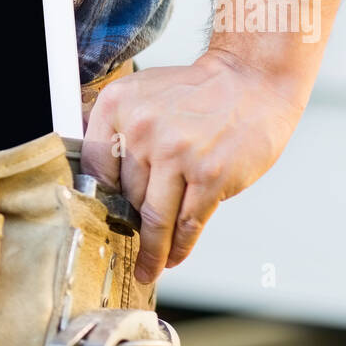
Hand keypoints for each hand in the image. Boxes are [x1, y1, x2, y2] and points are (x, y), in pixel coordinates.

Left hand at [81, 51, 305, 283]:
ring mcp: (177, 153)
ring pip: (153, 218)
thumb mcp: (142, 96)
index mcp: (118, 106)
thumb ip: (116, 132)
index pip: (93, 168)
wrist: (252, 80)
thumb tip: (96, 185)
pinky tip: (172, 257)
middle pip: (125, 195)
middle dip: (130, 222)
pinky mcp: (210, 175)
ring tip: (150, 264)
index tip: (98, 221)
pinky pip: (186, 223)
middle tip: (132, 242)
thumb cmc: (197, 94)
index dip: (97, 199)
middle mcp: (143, 128)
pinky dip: (177, 247)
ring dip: (151, 249)